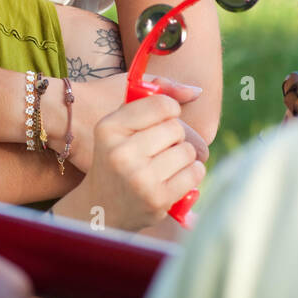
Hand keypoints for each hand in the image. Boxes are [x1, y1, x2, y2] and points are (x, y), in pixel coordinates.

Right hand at [55, 95, 205, 231]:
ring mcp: (139, 178)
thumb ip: (150, 100)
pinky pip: (194, 173)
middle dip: (175, 136)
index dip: (171, 109)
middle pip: (176, 128)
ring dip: (184, 156)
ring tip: (167, 163)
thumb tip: (196, 91)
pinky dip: (192, 173)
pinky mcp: (157, 199)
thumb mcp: (119, 125)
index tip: (166, 117)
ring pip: (187, 151)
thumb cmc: (116, 158)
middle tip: (162, 147)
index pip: (160, 105)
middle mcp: (121, 153)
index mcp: (109, 128)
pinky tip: (176, 177)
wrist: (101, 206)